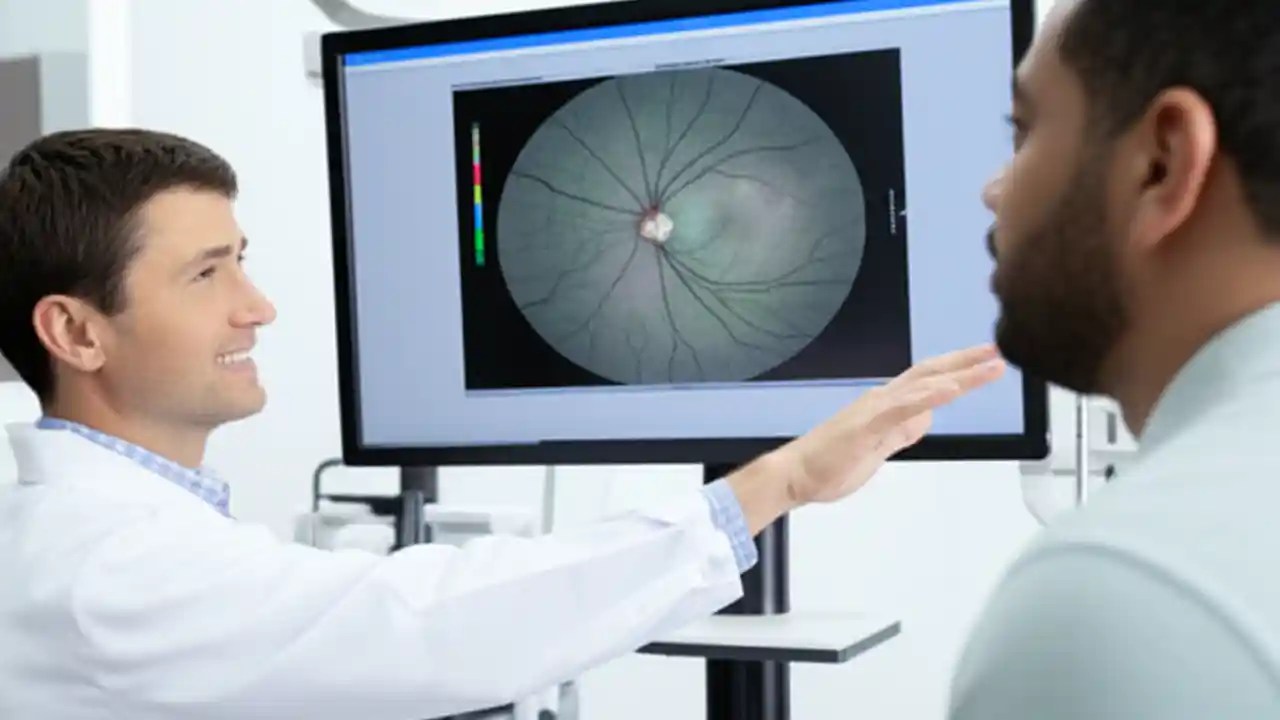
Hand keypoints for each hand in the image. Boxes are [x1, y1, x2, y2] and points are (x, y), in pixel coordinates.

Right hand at [727, 345, 1005, 532]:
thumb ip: (902, 431)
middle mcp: (883, 399)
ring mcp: (875, 409)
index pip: (930, 380)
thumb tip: (924, 419)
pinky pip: (904, 406)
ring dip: (960, 373)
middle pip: (933, 372)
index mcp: (887, 405)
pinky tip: (951, 388)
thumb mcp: (879, 447)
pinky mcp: (868, 424)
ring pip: (924, 384)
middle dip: (968, 361)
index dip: (960, 369)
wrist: (795, 474)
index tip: (987, 361)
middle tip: (998, 351)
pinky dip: (930, 395)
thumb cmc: (829, 463)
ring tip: (989, 365)